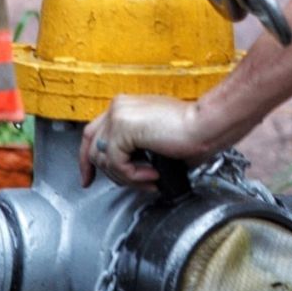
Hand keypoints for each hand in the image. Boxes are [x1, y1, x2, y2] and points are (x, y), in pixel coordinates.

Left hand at [79, 94, 209, 189]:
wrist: (205, 124)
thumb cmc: (191, 130)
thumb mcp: (153, 137)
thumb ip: (133, 146)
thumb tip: (122, 167)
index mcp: (125, 106)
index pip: (92, 133)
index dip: (86, 159)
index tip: (88, 179)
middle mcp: (118, 107)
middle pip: (92, 149)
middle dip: (109, 174)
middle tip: (133, 183)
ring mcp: (118, 115)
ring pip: (103, 160)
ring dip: (127, 177)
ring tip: (150, 178)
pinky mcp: (122, 127)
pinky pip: (116, 164)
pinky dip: (134, 175)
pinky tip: (153, 173)